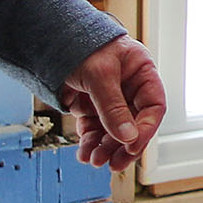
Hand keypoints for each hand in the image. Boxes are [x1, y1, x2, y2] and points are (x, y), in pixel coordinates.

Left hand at [63, 36, 166, 170]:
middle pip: (134, 125)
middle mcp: (128, 89)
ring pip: (114, 132)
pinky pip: (95, 130)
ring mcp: (110, 100)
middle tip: (114, 163)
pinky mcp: (91, 108)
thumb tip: (127, 138)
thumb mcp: (100, 75)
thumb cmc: (80, 44)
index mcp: (141, 73)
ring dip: (105, 149)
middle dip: (123, 146)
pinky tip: (85, 153)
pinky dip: (90, 143)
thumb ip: (113, 107)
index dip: (145, 129)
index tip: (132, 146)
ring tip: (95, 160)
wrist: (49, 39)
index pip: (153, 106)